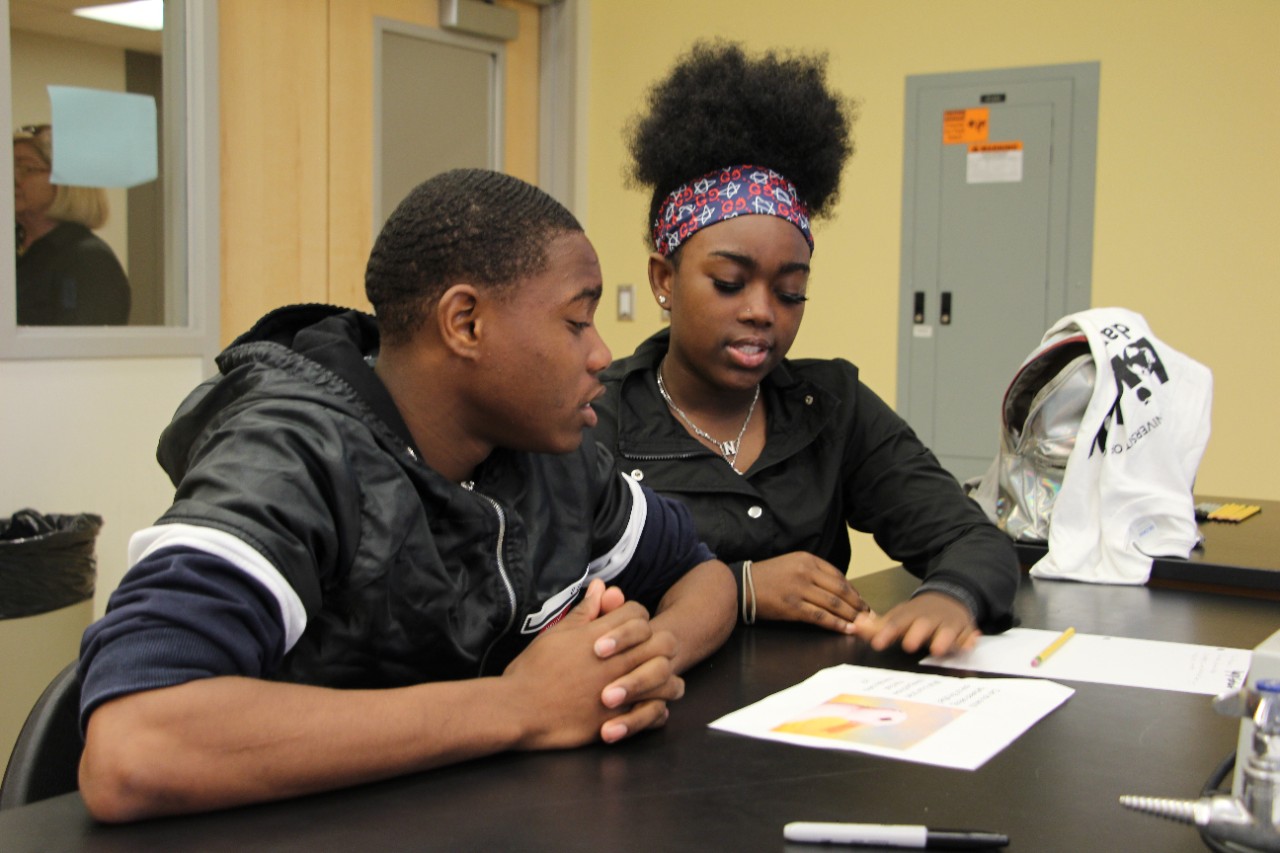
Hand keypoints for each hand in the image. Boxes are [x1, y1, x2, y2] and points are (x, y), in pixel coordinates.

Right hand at [503, 580, 682, 748]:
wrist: (519, 709)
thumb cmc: (533, 669)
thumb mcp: (558, 633)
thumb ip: (585, 611)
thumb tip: (601, 587)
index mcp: (600, 636)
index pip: (638, 614)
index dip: (637, 617)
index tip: (630, 628)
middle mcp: (616, 661)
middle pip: (660, 641)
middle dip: (658, 642)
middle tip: (650, 650)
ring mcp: (620, 690)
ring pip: (666, 678)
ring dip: (665, 676)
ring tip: (656, 679)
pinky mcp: (618, 718)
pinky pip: (655, 713)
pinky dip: (658, 708)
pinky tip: (651, 705)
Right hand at [750, 552, 868, 633]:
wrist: (741, 585)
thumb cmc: (767, 577)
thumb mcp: (791, 564)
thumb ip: (813, 573)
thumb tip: (837, 590)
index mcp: (807, 559)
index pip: (838, 575)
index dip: (853, 591)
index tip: (862, 602)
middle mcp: (805, 571)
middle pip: (840, 590)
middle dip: (857, 605)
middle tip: (869, 616)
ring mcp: (798, 589)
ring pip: (833, 604)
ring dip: (850, 616)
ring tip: (862, 625)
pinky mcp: (792, 606)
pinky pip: (819, 616)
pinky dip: (835, 624)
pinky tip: (845, 630)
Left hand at [850, 592, 979, 655]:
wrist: (948, 599)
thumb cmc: (917, 616)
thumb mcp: (898, 618)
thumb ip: (877, 627)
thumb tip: (856, 626)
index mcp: (910, 615)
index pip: (896, 622)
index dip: (886, 632)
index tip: (877, 644)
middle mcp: (929, 617)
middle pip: (922, 624)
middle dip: (916, 633)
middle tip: (908, 645)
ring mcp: (948, 622)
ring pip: (947, 629)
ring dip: (943, 638)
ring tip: (938, 649)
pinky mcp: (965, 629)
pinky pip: (969, 634)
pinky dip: (969, 639)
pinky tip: (969, 644)